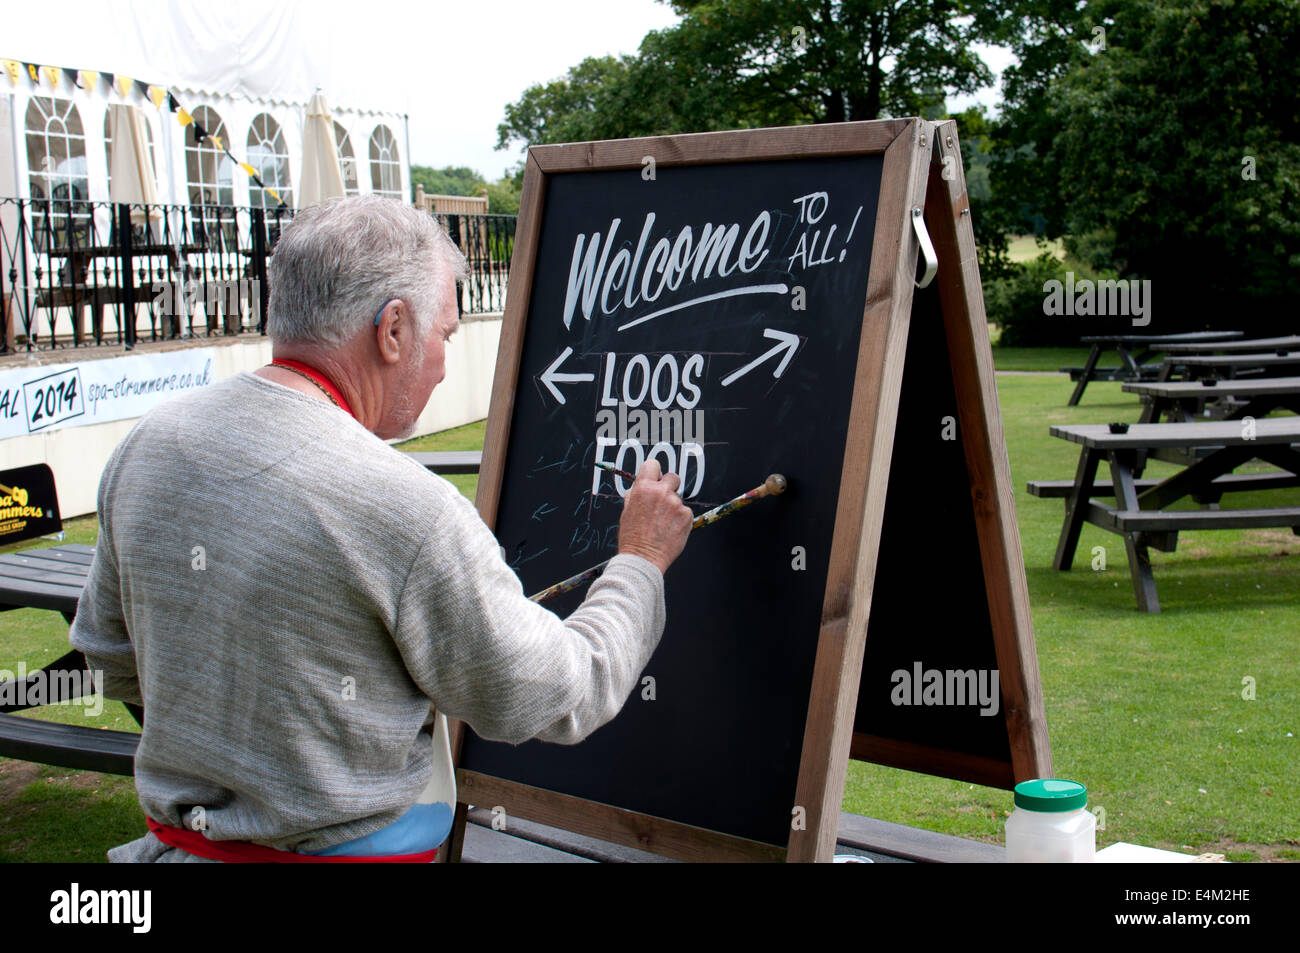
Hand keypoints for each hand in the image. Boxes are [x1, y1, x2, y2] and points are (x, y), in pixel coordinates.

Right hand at [616, 460, 694, 574]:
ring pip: (678, 498)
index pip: (652, 465)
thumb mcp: (626, 511)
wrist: (643, 558)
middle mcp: (661, 492)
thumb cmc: (632, 538)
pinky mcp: (686, 515)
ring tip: (663, 524)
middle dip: (669, 486)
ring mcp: (675, 503)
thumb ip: (635, 495)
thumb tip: (639, 486)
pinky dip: (680, 519)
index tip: (655, 478)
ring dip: (673, 507)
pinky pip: (685, 512)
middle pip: (672, 477)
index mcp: (643, 488)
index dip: (653, 472)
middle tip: (663, 501)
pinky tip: (670, 530)